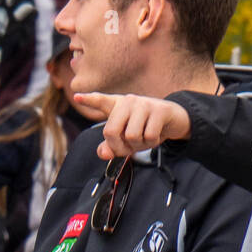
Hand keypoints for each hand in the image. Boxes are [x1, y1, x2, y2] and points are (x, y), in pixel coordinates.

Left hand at [72, 92, 191, 158]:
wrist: (174, 119)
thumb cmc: (146, 128)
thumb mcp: (127, 138)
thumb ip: (112, 146)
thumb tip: (103, 153)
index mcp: (118, 105)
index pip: (100, 101)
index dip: (89, 100)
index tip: (77, 97)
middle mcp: (128, 101)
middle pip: (111, 131)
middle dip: (119, 147)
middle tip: (129, 148)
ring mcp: (144, 104)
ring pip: (131, 136)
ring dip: (140, 145)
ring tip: (146, 138)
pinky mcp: (159, 110)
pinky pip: (149, 136)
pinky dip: (153, 142)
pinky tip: (157, 135)